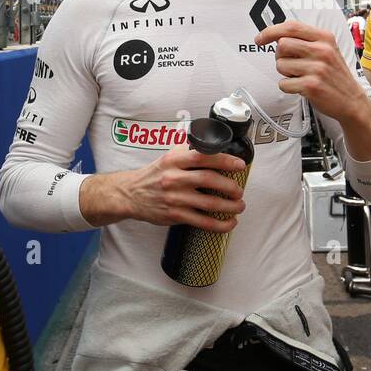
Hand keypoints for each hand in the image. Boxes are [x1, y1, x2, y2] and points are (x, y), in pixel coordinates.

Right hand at [79, 144, 246, 230]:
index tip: (240, 165)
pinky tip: (229, 223)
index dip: (225, 160)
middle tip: (239, 191)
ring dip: (229, 206)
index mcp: (174, 160)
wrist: (130, 194)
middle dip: (230, 186)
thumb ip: (189, 152)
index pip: (203, 156)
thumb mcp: (169, 157)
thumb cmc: (154, 175)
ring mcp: (175, 198)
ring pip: (208, 203)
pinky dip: (219, 224)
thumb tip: (216, 146)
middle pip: (209, 180)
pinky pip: (202, 221)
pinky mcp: (174, 215)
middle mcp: (174, 178)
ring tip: (239, 206)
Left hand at [256, 21, 365, 124]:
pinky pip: (283, 83)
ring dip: (286, 73)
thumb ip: (306, 40)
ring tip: (301, 76)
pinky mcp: (311, 86)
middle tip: (291, 64)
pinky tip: (301, 87)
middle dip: (280, 56)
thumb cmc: (335, 75)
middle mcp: (322, 50)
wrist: (352, 100)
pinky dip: (288, 87)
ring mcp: (317, 68)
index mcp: (325, 38)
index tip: (260, 39)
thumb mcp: (327, 50)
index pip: (291, 27)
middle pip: (282, 45)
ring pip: (280, 65)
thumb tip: (275, 36)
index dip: (271, 31)